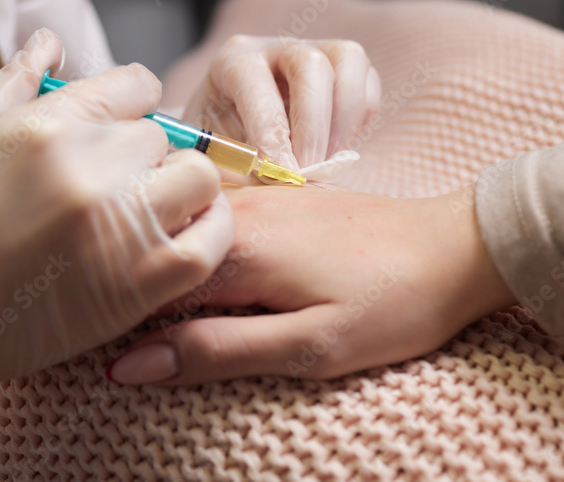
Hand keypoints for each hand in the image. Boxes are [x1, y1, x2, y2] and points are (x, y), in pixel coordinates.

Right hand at [0, 30, 231, 475]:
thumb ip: (15, 80)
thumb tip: (51, 40)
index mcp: (47, 126)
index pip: (136, 85)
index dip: (130, 103)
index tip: (119, 126)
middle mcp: (90, 171)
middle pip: (163, 136)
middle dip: (145, 153)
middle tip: (117, 182)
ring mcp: (119, 229)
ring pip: (197, 179)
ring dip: (179, 189)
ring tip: (147, 209)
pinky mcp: (137, 287)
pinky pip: (210, 242)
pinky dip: (208, 232)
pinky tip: (179, 236)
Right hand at [106, 185, 514, 384]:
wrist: (457, 247)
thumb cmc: (393, 303)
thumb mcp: (309, 346)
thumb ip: (217, 352)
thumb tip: (130, 365)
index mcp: (238, 247)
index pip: (143, 285)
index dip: (119, 321)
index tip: (106, 354)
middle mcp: (239, 209)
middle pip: (157, 252)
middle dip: (138, 293)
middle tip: (132, 338)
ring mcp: (259, 197)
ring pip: (184, 234)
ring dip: (169, 272)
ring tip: (172, 316)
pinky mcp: (278, 198)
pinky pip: (216, 223)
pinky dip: (202, 253)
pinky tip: (217, 283)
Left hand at [182, 35, 380, 173]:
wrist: (240, 132)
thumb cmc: (224, 143)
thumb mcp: (214, 152)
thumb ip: (234, 163)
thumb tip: (268, 179)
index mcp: (235, 60)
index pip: (254, 80)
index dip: (270, 128)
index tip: (281, 171)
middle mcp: (277, 48)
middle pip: (310, 64)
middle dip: (312, 125)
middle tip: (306, 171)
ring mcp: (317, 51)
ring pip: (348, 62)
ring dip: (343, 120)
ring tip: (324, 162)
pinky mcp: (348, 71)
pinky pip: (367, 86)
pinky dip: (357, 121)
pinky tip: (333, 149)